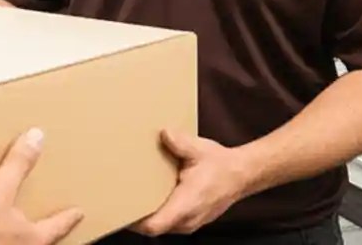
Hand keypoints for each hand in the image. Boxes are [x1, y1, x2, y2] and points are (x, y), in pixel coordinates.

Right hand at [0, 128, 84, 244]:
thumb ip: (18, 165)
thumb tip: (36, 138)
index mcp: (33, 237)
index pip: (57, 226)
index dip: (68, 217)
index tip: (78, 212)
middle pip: (43, 243)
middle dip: (44, 234)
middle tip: (48, 226)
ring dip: (20, 240)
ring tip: (13, 232)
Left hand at [132, 130, 250, 235]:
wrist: (241, 175)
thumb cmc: (221, 165)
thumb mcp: (199, 149)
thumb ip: (179, 142)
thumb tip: (164, 133)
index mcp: (187, 203)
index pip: (155, 225)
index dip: (135, 222)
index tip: (121, 210)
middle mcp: (187, 219)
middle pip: (153, 228)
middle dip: (136, 217)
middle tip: (119, 198)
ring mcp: (190, 224)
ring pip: (161, 227)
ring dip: (148, 215)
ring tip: (132, 197)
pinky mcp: (191, 222)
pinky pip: (169, 224)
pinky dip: (159, 214)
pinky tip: (151, 198)